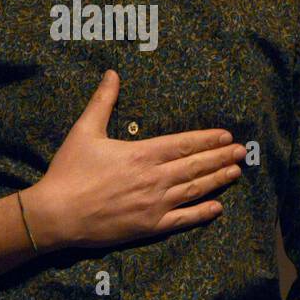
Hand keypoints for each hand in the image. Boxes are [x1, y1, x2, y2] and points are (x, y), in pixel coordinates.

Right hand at [21, 69, 245, 249]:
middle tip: (241, 152)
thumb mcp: (85, 130)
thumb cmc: (70, 171)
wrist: (57, 214)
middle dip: (220, 157)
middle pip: (195, 165)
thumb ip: (103, 101)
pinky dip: (202, 213)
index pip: (184, 143)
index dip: (207, 139)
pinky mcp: (149, 226)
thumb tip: (112, 73)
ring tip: (235, 172)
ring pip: (195, 190)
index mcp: (142, 153)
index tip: (226, 136)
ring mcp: (155, 204)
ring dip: (217, 180)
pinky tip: (217, 208)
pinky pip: (183, 219)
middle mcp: (155, 178)